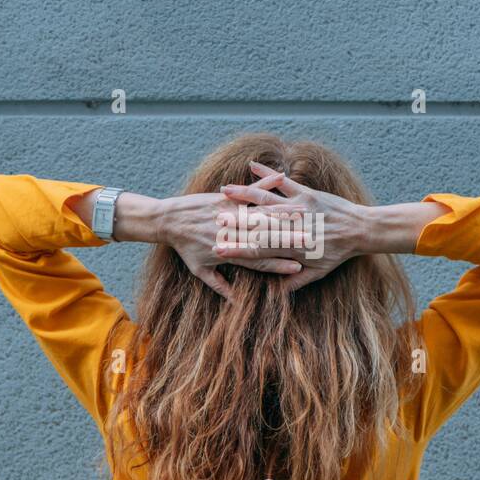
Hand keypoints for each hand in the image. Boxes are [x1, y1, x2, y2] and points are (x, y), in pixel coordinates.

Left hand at [158, 170, 305, 299]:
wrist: (167, 220)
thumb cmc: (184, 247)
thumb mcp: (200, 270)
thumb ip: (220, 286)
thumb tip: (235, 302)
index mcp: (230, 252)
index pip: (260, 261)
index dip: (279, 265)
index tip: (297, 268)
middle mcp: (233, 233)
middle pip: (267, 237)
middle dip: (290, 239)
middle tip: (311, 240)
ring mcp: (230, 214)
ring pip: (262, 213)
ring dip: (284, 210)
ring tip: (306, 210)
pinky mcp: (226, 198)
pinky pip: (250, 191)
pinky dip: (266, 182)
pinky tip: (283, 177)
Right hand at [214, 160, 368, 292]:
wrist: (362, 230)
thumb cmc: (338, 252)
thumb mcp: (318, 271)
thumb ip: (296, 281)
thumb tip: (277, 293)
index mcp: (292, 248)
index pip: (258, 250)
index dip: (237, 250)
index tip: (217, 249)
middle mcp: (292, 227)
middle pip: (257, 224)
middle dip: (233, 220)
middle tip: (212, 218)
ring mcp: (299, 208)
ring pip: (267, 201)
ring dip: (244, 194)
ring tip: (223, 190)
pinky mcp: (306, 194)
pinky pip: (283, 182)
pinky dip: (267, 174)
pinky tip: (251, 166)